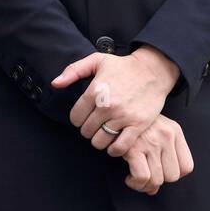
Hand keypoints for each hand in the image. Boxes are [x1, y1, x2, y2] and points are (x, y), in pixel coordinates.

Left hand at [52, 49, 176, 153]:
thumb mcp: (97, 60)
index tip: (85, 117)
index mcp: (95, 90)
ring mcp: (123, 116)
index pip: (75, 117)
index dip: (78, 119)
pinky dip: (114, 150)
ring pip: (100, 141)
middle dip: (89, 129)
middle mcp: (108, 105)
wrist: (154, 70)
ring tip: (105, 133)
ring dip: (100, 140)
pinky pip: (120, 147)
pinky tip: (115, 144)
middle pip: (86, 131)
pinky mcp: (138, 124)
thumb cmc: (124, 66)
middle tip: (97, 124)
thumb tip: (55, 84)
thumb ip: (73, 71)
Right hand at [123, 114, 193, 195]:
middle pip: (172, 176)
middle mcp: (166, 136)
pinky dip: (135, 183)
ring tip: (136, 179)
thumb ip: (161, 158)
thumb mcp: (156, 132)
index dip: (173, 175)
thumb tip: (153, 190)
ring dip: (144, 185)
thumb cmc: (137, 125)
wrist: (119, 109)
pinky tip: (129, 177)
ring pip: (157, 180)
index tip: (161, 173)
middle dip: (158, 182)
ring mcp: (151, 142)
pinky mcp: (134, 148)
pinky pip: (142, 177)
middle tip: (146, 177)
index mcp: (175, 132)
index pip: (187, 167)